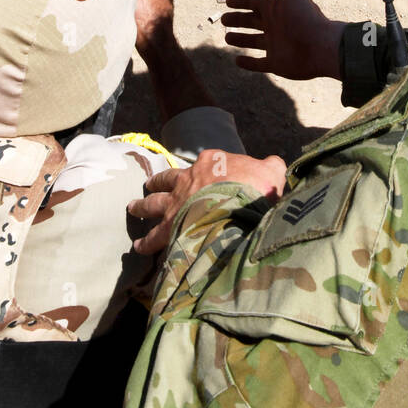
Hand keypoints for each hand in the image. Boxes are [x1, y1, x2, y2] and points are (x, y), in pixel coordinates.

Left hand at [128, 149, 284, 254]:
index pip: (203, 162)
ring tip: (133, 208)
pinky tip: (138, 246)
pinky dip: (145, 241)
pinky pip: (153, 235)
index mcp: (211, 161)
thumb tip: (274, 164)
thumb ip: (271, 167)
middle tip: (148, 187)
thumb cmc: (256, 188)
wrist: (239, 206)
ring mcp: (176, 202)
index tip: (197, 177)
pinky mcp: (170, 226)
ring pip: (152, 203)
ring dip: (142, 206)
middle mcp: (188, 178)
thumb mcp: (271, 171)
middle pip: (167, 179)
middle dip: (157, 183)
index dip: (201, 171)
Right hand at [222, 0, 343, 79]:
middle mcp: (275, 26)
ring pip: (253, 42)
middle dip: (237, 19)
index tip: (227, 0)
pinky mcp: (276, 63)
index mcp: (276, 8)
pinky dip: (248, 64)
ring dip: (240, 39)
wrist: (321, 47)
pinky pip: (259, 64)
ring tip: (226, 38)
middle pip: (252, 21)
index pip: (254, 1)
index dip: (241, 0)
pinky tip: (237, 61)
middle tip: (223, 20)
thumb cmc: (304, 17)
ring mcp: (275, 45)